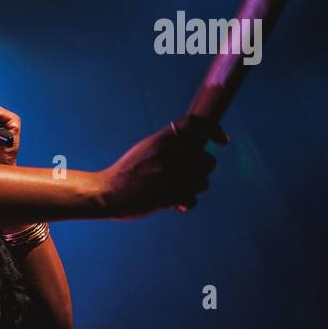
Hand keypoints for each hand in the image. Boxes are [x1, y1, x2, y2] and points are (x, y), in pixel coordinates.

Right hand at [100, 115, 227, 218]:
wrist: (105, 192)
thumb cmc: (125, 173)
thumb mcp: (146, 148)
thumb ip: (168, 144)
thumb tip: (195, 146)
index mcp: (163, 139)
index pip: (197, 124)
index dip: (214, 130)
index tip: (221, 142)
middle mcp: (170, 152)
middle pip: (207, 160)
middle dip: (201, 171)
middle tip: (186, 177)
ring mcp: (171, 173)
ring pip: (203, 182)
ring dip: (193, 189)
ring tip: (175, 191)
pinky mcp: (170, 194)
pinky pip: (192, 199)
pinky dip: (184, 204)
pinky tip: (173, 204)